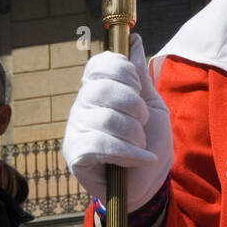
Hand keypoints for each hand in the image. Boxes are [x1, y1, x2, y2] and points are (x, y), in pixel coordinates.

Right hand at [62, 34, 172, 210]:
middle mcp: (81, 106)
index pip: (98, 65)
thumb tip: (134, 41)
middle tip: (143, 123)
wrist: (149, 184)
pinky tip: (140, 158)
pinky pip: (100, 144)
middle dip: (133, 106)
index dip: (121, 71)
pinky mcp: (74, 154)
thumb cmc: (150, 143)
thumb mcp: (152, 106)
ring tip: (141, 145)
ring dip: (134, 134)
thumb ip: (140, 78)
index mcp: (98, 90)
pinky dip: (128, 152)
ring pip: (105, 119)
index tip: (138, 88)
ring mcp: (75, 129)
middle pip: (102, 89)